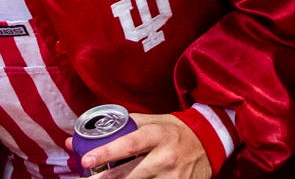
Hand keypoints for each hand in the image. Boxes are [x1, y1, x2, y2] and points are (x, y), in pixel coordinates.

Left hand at [69, 113, 211, 178]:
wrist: (209, 142)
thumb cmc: (173, 131)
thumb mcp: (152, 121)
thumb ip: (122, 126)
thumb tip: (86, 135)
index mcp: (157, 135)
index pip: (129, 144)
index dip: (106, 153)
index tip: (86, 160)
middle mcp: (165, 157)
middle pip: (130, 174)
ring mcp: (173, 177)